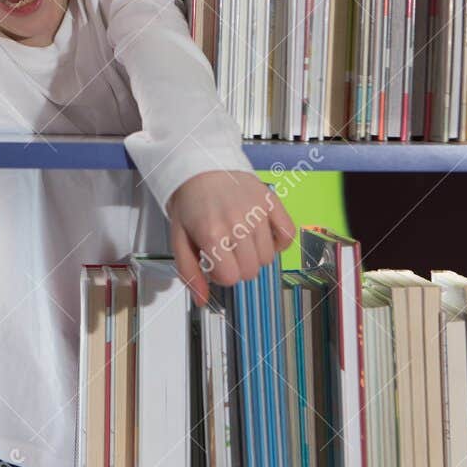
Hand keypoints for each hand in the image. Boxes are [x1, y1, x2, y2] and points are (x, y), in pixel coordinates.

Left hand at [167, 171, 296, 305]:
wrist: (199, 167)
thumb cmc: (189, 203)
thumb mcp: (179, 239)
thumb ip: (189, 272)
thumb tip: (202, 299)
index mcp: (212, 234)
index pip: (231, 278)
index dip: (222, 275)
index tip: (215, 264)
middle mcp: (237, 224)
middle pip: (251, 271)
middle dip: (237, 267)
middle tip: (227, 252)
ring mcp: (257, 212)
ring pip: (268, 257)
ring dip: (255, 255)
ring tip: (241, 240)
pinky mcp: (270, 201)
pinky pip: (287, 234)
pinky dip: (279, 241)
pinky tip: (263, 236)